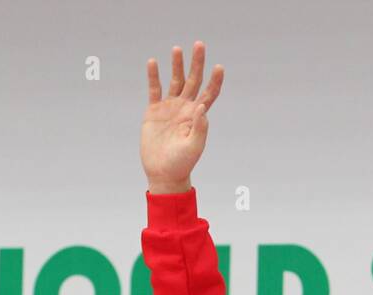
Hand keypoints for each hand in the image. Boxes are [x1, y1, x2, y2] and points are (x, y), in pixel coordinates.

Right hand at [142, 41, 223, 193]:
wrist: (163, 173)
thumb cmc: (182, 163)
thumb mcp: (194, 147)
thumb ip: (200, 128)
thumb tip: (202, 107)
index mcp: (197, 116)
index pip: (209, 93)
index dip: (215, 80)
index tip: (219, 67)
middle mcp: (185, 108)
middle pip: (193, 80)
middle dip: (197, 63)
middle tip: (199, 44)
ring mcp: (169, 108)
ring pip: (175, 81)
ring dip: (177, 65)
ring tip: (177, 49)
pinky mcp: (154, 111)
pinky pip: (154, 90)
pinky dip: (154, 76)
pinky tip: (153, 63)